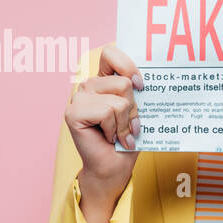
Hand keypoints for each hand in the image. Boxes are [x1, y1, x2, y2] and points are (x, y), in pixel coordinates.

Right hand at [65, 44, 141, 197]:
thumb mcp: (138, 111)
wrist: (114, 170)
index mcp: (103, 80)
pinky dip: (115, 129)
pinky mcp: (73, 113)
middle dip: (134, 108)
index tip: (141, 84)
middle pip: (124, 81)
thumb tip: (149, 78)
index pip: (111, 52)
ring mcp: (78, 98)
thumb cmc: (126, 141)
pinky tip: (109, 139)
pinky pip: (108, 112)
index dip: (128, 64)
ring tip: (119, 135)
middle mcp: (88, 85)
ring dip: (125, 122)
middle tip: (129, 126)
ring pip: (119, 99)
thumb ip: (138, 92)